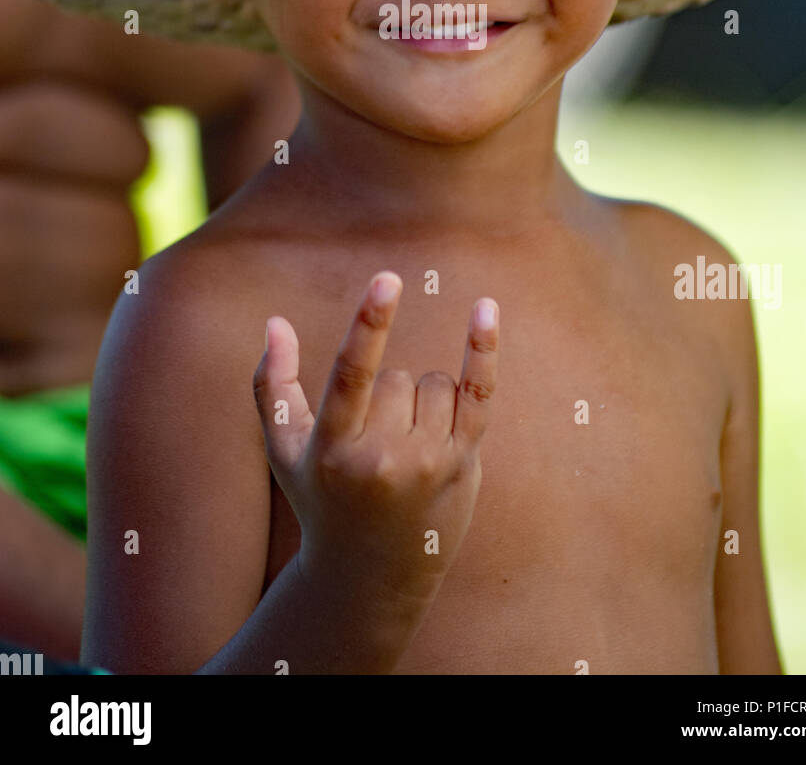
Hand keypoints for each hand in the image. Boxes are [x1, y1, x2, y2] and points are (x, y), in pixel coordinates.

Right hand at [252, 271, 498, 609]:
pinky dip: (482, 351)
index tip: (387, 278)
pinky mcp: (462, 462)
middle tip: (373, 447)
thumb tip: (275, 322)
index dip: (369, 323)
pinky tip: (485, 310)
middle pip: (395, 377)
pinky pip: (478, 392)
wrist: (371, 576)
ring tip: (404, 450)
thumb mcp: (283, 450)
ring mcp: (428, 462)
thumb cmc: (320, 500)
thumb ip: (272, 384)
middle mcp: (382, 459)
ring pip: (433, 382)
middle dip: (386, 396)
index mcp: (333, 450)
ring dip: (421, 400)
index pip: (353, 374)